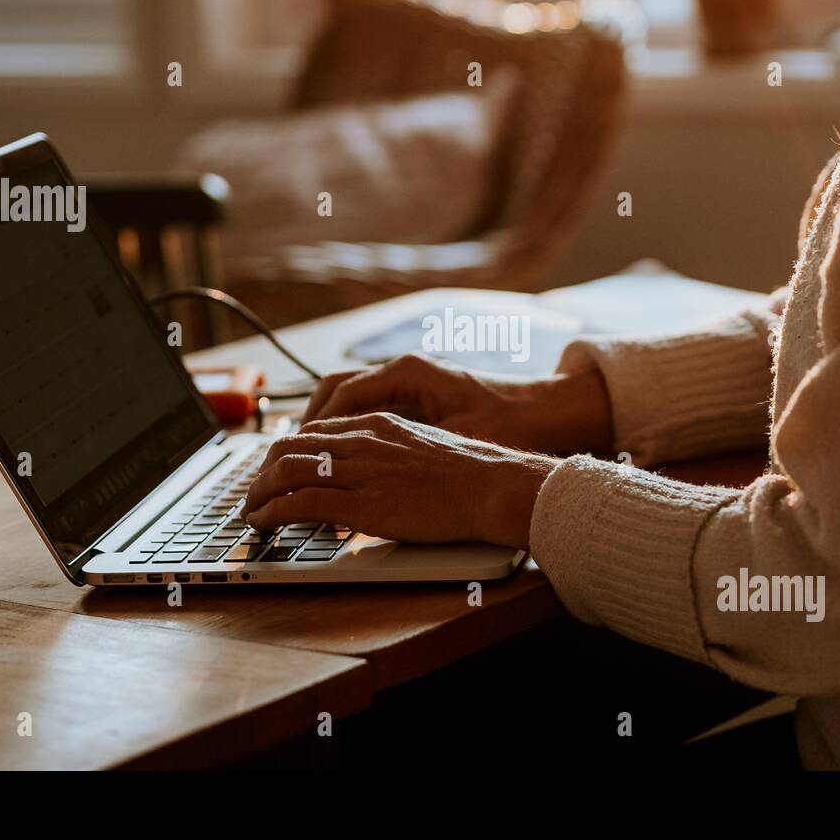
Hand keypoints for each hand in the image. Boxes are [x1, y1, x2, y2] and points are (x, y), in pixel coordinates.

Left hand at [241, 412, 559, 548]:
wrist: (492, 485)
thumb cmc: (470, 473)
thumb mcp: (423, 448)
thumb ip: (390, 454)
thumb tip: (374, 473)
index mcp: (377, 423)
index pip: (314, 431)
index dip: (286, 452)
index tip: (276, 472)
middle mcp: (361, 440)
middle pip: (289, 447)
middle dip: (262, 473)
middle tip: (254, 495)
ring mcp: (360, 471)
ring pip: (287, 472)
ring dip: (259, 494)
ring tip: (251, 514)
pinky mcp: (362, 504)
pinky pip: (301, 503)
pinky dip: (273, 513)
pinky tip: (264, 524)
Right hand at [304, 353, 612, 455]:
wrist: (549, 414)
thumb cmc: (508, 423)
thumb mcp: (456, 440)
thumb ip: (406, 451)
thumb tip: (362, 468)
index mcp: (410, 372)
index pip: (342, 394)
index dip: (315, 429)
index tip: (298, 455)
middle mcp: (406, 371)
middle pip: (337, 390)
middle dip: (310, 423)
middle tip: (290, 458)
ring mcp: (411, 383)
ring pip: (350, 398)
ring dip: (327, 426)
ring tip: (308, 459)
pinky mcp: (419, 398)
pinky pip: (370, 409)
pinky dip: (349, 429)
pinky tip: (345, 458)